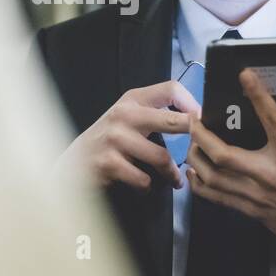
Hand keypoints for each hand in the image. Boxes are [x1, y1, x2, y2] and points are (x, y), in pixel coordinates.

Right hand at [57, 80, 201, 190]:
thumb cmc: (108, 140)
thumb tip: (196, 120)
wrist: (73, 162)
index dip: (193, 103)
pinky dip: (148, 186)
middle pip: (173, 121)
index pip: (171, 89)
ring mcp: (115, 139)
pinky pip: (143, 179)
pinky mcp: (109, 163)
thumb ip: (154, 114)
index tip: (203, 121)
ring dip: (172, 174)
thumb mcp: (128, 118)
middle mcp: (125, 114)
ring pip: (161, 158)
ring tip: (175, 180)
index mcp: (133, 99)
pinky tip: (144, 185)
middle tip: (203, 149)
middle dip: (194, 136)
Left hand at [186, 70, 275, 252]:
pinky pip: (218, 197)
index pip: (272, 119)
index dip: (257, 94)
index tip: (243, 75)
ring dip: (197, 156)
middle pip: (225, 154)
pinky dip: (200, 183)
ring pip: (215, 176)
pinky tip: (193, 169)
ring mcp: (257, 195)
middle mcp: (270, 175)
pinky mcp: (251, 209)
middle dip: (203, 135)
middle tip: (192, 117)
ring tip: (190, 140)